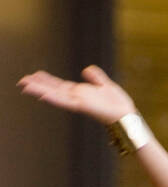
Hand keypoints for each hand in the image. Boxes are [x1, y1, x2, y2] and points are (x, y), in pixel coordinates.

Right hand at [17, 65, 135, 126]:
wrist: (127, 117)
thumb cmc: (119, 105)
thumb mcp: (106, 85)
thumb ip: (96, 77)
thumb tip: (86, 69)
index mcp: (81, 93)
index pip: (60, 86)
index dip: (47, 80)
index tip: (34, 75)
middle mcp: (77, 98)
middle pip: (54, 90)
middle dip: (38, 85)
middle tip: (22, 81)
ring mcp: (79, 103)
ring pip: (55, 95)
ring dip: (40, 90)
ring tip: (26, 86)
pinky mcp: (83, 106)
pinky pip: (65, 101)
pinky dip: (54, 98)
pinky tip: (43, 94)